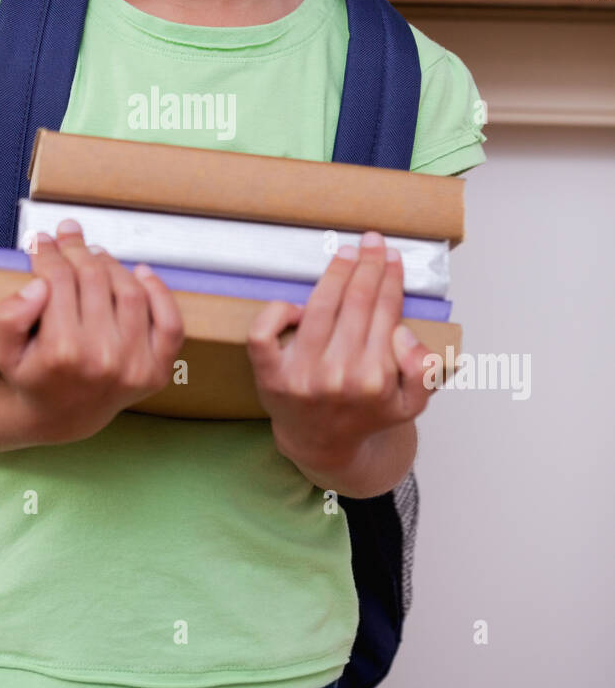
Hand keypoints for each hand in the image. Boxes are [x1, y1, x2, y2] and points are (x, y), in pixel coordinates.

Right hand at [0, 219, 184, 441]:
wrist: (64, 416)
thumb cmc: (34, 377)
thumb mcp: (2, 352)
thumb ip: (7, 317)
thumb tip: (38, 286)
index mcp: (61, 353)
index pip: (58, 280)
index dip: (49, 253)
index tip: (43, 240)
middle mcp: (103, 358)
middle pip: (93, 279)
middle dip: (77, 250)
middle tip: (68, 236)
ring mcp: (135, 365)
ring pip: (129, 290)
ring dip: (112, 264)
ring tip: (94, 256)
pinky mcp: (157, 369)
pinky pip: (170, 322)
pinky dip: (160, 292)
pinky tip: (141, 274)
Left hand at [246, 232, 432, 472]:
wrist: (322, 444)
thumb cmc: (364, 414)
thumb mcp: (410, 404)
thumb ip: (424, 371)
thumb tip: (403, 333)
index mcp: (376, 379)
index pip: (385, 313)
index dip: (390, 279)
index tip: (392, 257)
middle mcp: (339, 376)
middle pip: (356, 303)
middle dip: (367, 266)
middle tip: (371, 243)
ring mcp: (301, 375)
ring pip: (318, 308)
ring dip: (334, 275)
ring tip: (346, 255)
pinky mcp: (270, 376)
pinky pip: (263, 334)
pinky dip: (276, 312)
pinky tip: (296, 304)